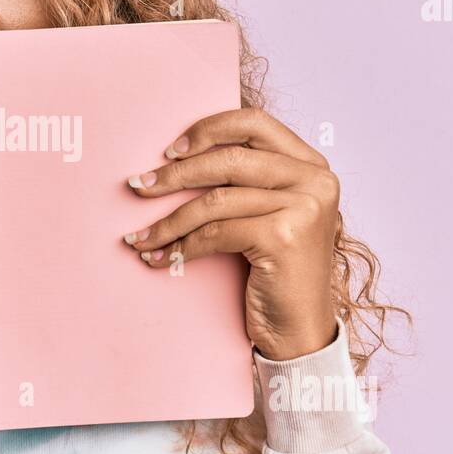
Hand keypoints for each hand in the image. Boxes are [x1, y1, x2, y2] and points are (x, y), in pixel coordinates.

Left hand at [122, 108, 338, 360]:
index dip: (208, 130)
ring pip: (215, 201)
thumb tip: (175, 158)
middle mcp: (315, 179)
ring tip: (138, 236)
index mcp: (311, 163)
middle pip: (228, 160)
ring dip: (168, 220)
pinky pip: (216, 233)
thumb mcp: (268, 214)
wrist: (299, 330)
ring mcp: (303, 207)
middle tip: (138, 187)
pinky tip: (159, 258)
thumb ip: (245, 181)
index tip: (169, 151)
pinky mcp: (285, 237)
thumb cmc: (276, 271)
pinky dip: (181, 246)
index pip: (254, 123)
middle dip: (174, 175)